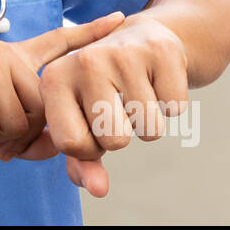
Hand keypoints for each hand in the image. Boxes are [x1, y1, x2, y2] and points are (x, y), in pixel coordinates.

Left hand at [7, 14, 189, 197]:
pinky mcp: (161, 50)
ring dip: (148, 122)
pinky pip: (176, 109)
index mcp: (53, 80)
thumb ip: (82, 163)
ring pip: (149, 129)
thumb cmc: (101, 89)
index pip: (72, 145)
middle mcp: (84, 61)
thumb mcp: (82, 121)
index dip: (89, 147)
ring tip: (136, 92)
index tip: (91, 126)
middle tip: (117, 107)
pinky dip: (171, 104)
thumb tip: (99, 190)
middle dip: (122, 135)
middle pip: (115, 140)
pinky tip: (156, 80)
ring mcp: (123, 53)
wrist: (139, 39)